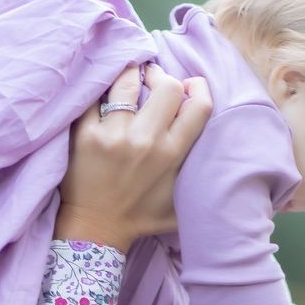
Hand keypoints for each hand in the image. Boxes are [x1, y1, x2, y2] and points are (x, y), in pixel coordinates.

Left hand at [55, 61, 212, 251]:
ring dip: (131, 75)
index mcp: (172, 154)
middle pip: (167, 86)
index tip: (188, 85)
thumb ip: (199, 173)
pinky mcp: (85, 134)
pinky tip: (103, 94)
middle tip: (152, 79)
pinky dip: (100, 91)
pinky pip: (95, 97)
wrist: (95, 230)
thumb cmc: (141, 217)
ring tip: (129, 78)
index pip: (198, 105)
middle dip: (162, 77)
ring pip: (128, 81)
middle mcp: (146, 141)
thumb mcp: (181, 201)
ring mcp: (113, 135)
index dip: (197, 87)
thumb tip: (219, 152)